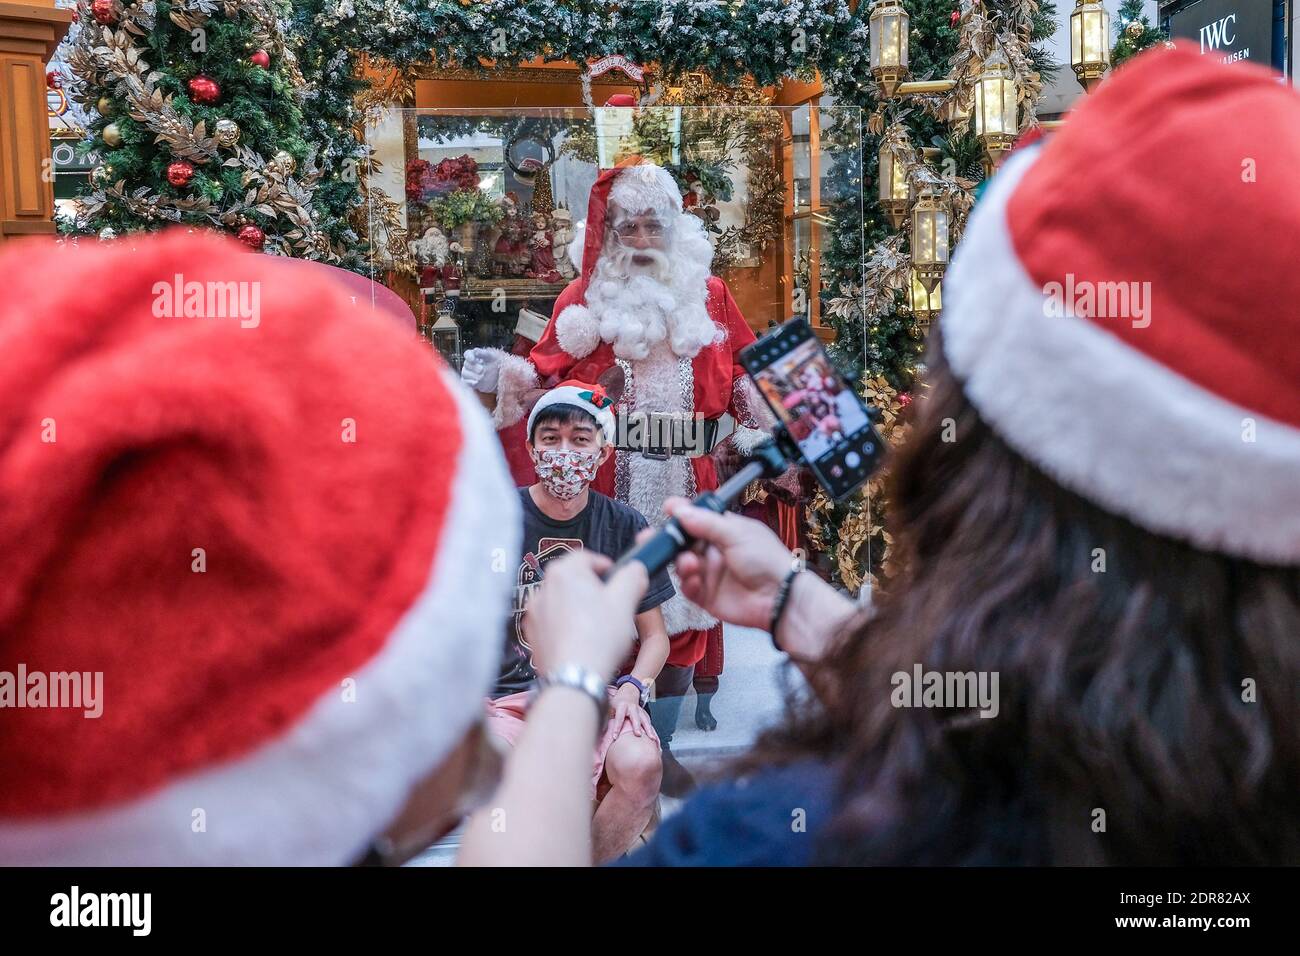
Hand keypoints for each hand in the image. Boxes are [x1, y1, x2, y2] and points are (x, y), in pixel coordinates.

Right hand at [460, 348, 500, 392]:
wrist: (497, 376)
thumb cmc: (493, 363)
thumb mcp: (491, 357)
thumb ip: (483, 353)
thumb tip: (475, 350)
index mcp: (473, 355)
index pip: (467, 354)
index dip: (469, 356)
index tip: (473, 359)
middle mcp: (468, 364)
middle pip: (466, 364)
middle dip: (474, 367)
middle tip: (482, 369)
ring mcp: (468, 373)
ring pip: (465, 373)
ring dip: (473, 375)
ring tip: (482, 376)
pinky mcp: (469, 382)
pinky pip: (467, 382)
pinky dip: (471, 382)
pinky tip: (477, 382)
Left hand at [525, 551, 647, 679]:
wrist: (574, 677)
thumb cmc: (598, 637)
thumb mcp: (625, 600)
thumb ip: (632, 576)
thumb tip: (635, 568)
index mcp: (564, 572)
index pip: (586, 556)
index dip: (605, 566)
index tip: (617, 579)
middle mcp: (543, 589)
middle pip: (572, 579)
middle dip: (591, 588)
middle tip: (611, 604)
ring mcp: (535, 614)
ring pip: (561, 601)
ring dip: (578, 607)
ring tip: (597, 626)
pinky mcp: (532, 635)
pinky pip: (552, 623)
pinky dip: (566, 626)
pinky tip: (581, 640)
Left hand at [609, 681, 652, 737]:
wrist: (628, 694)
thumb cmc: (617, 703)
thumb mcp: (609, 706)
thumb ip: (605, 717)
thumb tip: (598, 730)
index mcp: (622, 706)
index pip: (619, 717)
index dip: (617, 727)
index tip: (615, 737)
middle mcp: (632, 708)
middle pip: (635, 717)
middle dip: (637, 726)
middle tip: (638, 735)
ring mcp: (640, 711)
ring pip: (646, 720)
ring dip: (649, 730)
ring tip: (653, 739)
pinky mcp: (645, 715)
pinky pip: (650, 724)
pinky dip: (653, 731)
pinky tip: (656, 740)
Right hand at [665, 496, 798, 630]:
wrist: (779, 597)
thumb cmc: (769, 561)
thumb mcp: (737, 533)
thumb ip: (706, 523)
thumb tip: (681, 511)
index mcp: (725, 530)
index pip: (698, 518)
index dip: (682, 514)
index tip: (669, 509)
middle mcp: (716, 551)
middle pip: (684, 543)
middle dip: (673, 541)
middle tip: (665, 539)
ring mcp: (711, 573)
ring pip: (683, 565)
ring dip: (681, 563)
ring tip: (690, 563)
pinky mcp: (707, 595)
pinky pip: (688, 588)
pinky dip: (688, 584)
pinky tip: (696, 581)